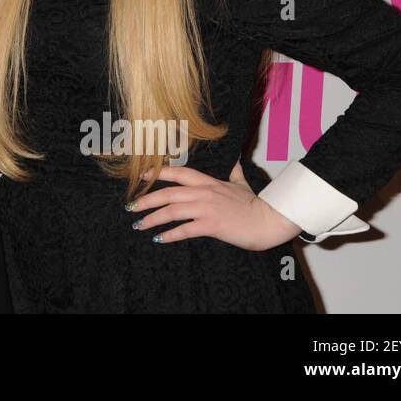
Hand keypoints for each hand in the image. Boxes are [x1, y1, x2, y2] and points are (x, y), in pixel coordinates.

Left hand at [126, 161, 303, 250]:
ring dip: (152, 219)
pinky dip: (170, 234)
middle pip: (167, 193)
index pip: (178, 173)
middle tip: (131, 207)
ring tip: (140, 225)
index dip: (157, 173)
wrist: (269, 220)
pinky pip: (185, 229)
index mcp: (208, 182)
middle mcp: (204, 192)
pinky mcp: (212, 224)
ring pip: (172, 210)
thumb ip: (234, 173)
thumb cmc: (256, 205)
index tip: (141, 177)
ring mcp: (207, 208)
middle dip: (146, 199)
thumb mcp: (242, 184)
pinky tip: (160, 239)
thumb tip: (236, 161)